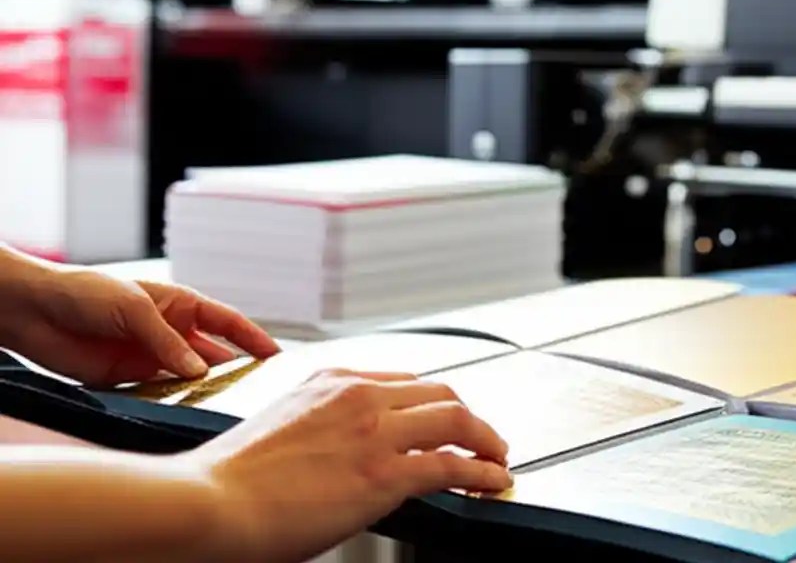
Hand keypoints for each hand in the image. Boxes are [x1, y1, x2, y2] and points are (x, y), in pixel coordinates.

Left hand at [3, 263, 279, 385]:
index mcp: (180, 305)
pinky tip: (185, 413)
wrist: (33, 312)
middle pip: (214, 356)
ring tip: (226, 407)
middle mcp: (171, 333)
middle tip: (258, 391)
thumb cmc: (84, 293)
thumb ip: (166, 342)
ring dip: (204, 391)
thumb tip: (196, 373)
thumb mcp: (133, 307)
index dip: (254, 338)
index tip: (277, 356)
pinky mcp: (129, 381)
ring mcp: (151, 358)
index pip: (227, 323)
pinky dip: (174, 405)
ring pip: (190, 379)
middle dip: (235, 371)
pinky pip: (160, 395)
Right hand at [189, 369, 512, 562]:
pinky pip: (453, 465)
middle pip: (439, 393)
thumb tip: (337, 453)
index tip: (443, 421)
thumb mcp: (281, 431)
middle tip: (482, 438)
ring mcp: (374, 432)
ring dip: (486, 439)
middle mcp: (357, 396)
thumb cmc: (228, 481)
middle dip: (467, 416)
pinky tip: (493, 480)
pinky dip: (483, 470)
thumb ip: (318, 429)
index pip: (401, 382)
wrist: (208, 503)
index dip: (431, 404)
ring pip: (456, 419)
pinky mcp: (384, 474)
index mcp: (330, 382)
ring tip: (497, 457)